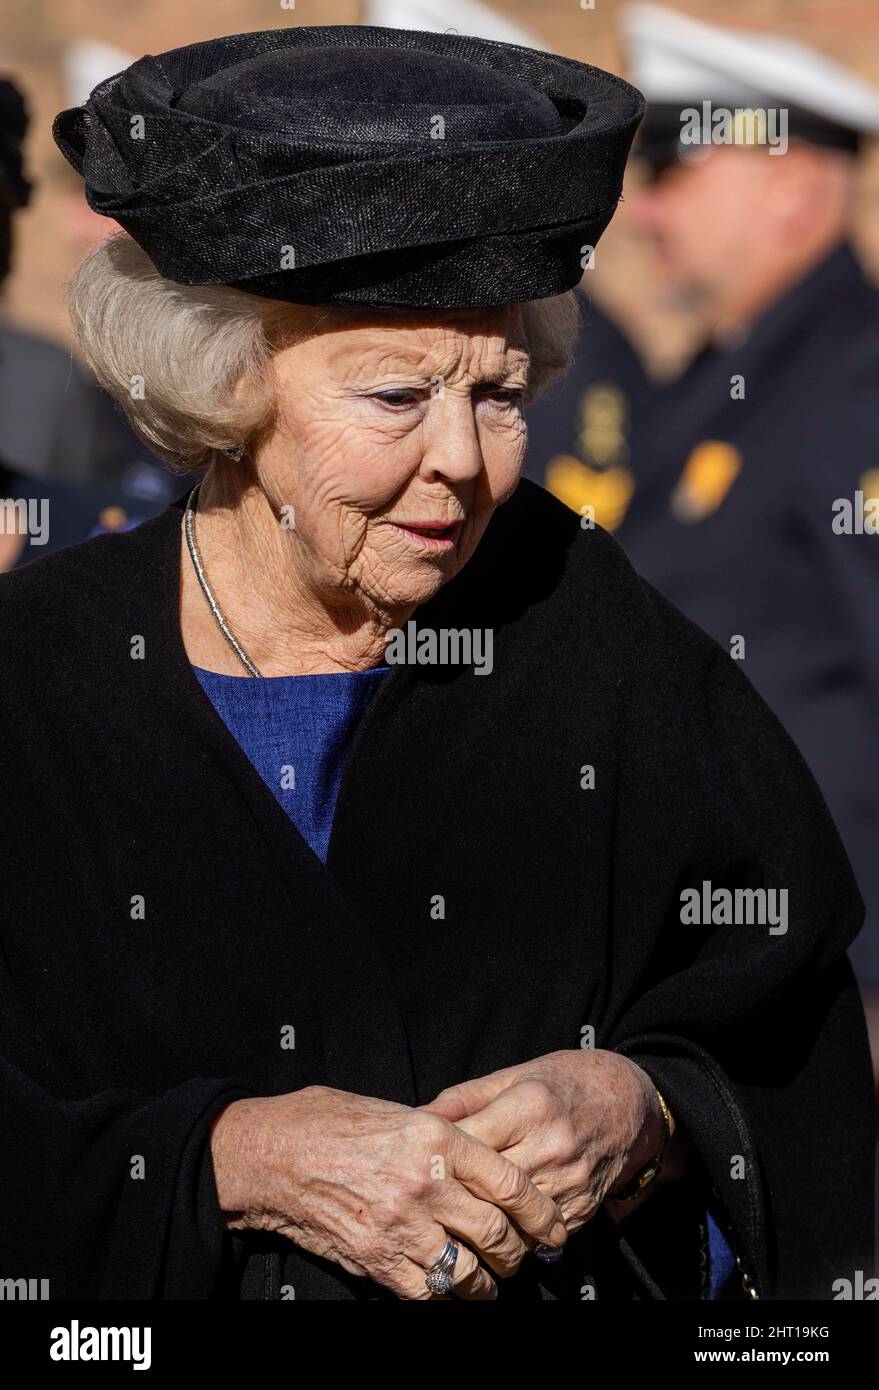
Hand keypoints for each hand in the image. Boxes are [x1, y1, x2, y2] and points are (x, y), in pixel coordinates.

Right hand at [210, 1085, 568, 1299]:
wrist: (272, 1155)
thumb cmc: (329, 1124)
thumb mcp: (397, 1112)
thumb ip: (441, 1135)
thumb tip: (479, 1158)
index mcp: (437, 1138)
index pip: (511, 1183)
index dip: (541, 1211)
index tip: (552, 1225)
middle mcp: (425, 1182)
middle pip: (497, 1232)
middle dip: (518, 1252)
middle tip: (522, 1255)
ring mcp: (400, 1224)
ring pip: (469, 1271)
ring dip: (487, 1283)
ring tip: (491, 1281)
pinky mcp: (376, 1259)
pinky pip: (428, 1292)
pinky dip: (446, 1297)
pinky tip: (451, 1289)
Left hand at [422, 1050, 680, 1233]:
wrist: (629, 1103)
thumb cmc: (565, 1082)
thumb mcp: (514, 1075)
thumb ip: (465, 1098)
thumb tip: (417, 1118)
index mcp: (531, 1107)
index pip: (470, 1142)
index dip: (438, 1155)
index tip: (416, 1162)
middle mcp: (552, 1147)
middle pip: (487, 1187)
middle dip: (453, 1195)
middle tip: (426, 1200)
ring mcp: (570, 1182)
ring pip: (510, 1220)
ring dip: (481, 1223)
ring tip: (455, 1219)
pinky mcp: (582, 1209)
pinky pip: (537, 1235)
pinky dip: (513, 1234)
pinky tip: (496, 1226)